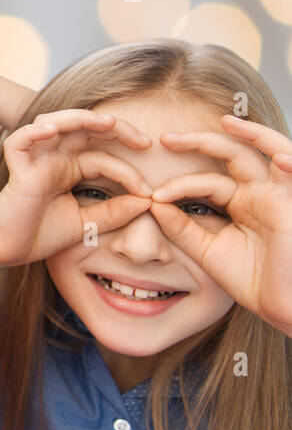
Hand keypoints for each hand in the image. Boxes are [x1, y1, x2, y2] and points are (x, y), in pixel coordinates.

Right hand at [0, 109, 155, 265]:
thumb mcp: (87, 224)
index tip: (149, 193)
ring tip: (107, 123)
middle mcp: (52, 158)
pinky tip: (51, 130)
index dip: (129, 171)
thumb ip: (114, 213)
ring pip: (53, 122)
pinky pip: (19, 141)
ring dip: (80, 118)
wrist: (6, 252)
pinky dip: (33, 132)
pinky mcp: (17, 170)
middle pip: (83, 128)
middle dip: (115, 128)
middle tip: (144, 141)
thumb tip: (147, 201)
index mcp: (67, 169)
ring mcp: (34, 161)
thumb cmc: (40, 236)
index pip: (103, 157)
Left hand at [149, 115, 291, 332]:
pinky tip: (277, 158)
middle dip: (201, 142)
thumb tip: (152, 202)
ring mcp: (281, 195)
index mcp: (241, 203)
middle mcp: (261, 193)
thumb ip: (182, 227)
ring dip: (251, 134)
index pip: (207, 181)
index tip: (151, 196)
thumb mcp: (208, 251)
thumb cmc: (253, 281)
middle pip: (233, 155)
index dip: (178, 185)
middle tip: (167, 139)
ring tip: (226, 122)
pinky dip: (289, 162)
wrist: (284, 307)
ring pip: (269, 151)